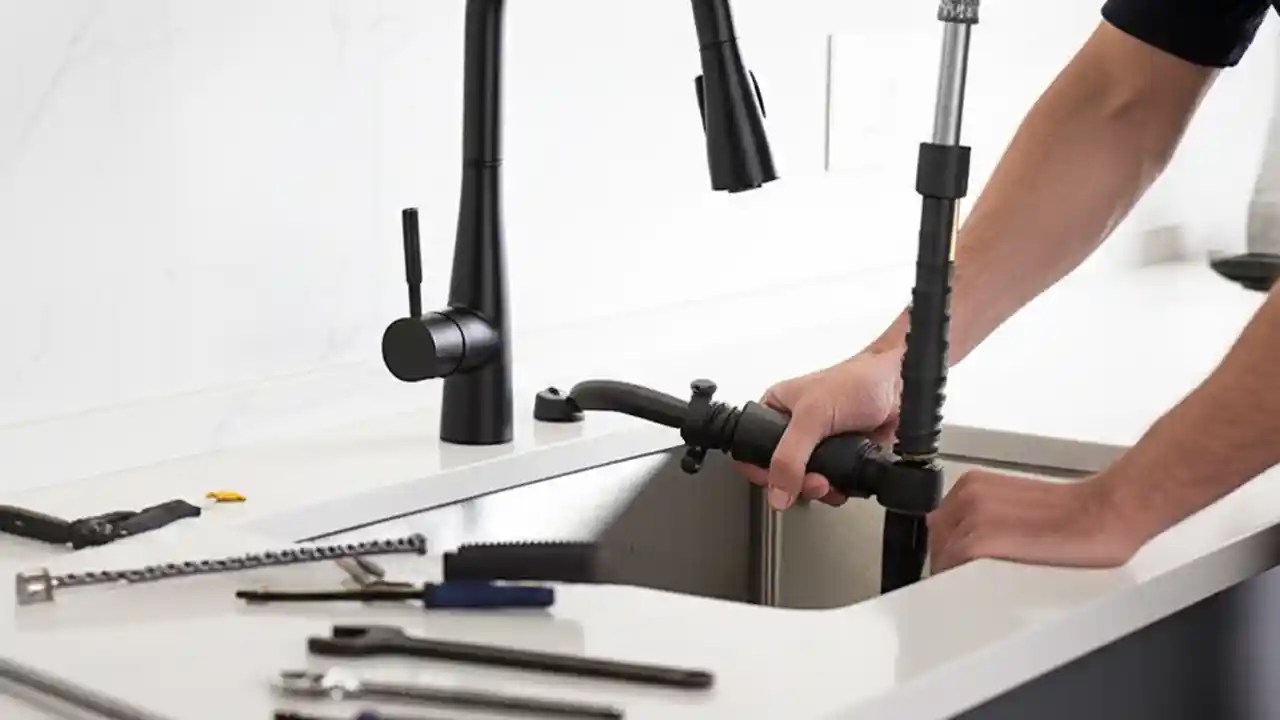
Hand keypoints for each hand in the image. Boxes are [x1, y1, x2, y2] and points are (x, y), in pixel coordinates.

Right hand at [736, 349, 903, 510]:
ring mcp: (819, 445)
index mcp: (776, 410)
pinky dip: (839, 490)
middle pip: (779, 473)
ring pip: (805, 482)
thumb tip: (777, 492)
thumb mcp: (813, 416)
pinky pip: (832, 485)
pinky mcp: (842, 458)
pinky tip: (846, 482)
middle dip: (796, 484)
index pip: (750, 448)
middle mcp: (795, 429)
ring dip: (820, 491)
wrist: (899, 385)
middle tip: (813, 482)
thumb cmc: (858, 381)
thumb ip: (789, 457)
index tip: (774, 483)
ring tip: (831, 482)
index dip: (758, 470)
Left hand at [927, 469, 1147, 573]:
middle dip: (949, 563)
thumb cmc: (1074, 515)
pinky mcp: (982, 540)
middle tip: (971, 583)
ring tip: (981, 590)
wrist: (1105, 513)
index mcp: (973, 484)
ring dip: (955, 575)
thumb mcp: (1015, 506)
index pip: (940, 526)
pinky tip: (977, 592)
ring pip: (942, 555)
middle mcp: (968, 495)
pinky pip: (952, 566)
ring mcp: (973, 517)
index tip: (959, 567)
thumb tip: (968, 545)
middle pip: (937, 541)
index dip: (947, 550)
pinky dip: (958, 582)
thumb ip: (987, 518)